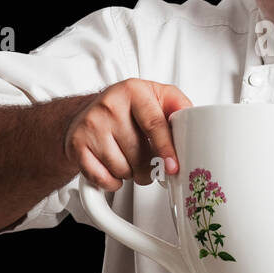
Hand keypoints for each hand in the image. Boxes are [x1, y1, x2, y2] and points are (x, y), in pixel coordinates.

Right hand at [63, 79, 193, 189]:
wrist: (85, 113)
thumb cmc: (127, 108)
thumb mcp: (157, 96)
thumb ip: (179, 106)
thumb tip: (196, 122)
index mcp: (134, 90)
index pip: (155, 124)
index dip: (167, 149)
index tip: (173, 167)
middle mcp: (110, 105)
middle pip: (139, 153)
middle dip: (149, 167)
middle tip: (149, 162)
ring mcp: (91, 125)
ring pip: (122, 168)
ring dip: (131, 173)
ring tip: (129, 160)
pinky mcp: (77, 144)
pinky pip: (103, 178)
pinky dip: (113, 182)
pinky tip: (114, 168)